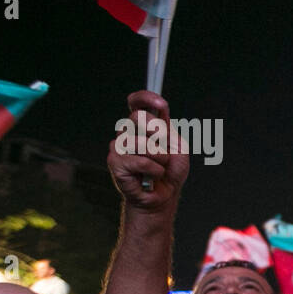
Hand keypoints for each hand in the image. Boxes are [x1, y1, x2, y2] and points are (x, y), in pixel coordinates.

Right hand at [108, 91, 189, 209]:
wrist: (164, 195)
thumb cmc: (170, 171)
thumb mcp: (178, 147)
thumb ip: (168, 130)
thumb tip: (157, 113)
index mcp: (144, 126)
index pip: (136, 103)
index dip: (145, 98)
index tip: (161, 105)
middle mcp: (128, 132)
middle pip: (137, 117)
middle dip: (158, 134)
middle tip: (164, 151)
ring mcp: (119, 146)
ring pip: (140, 141)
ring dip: (159, 157)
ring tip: (160, 167)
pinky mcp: (115, 162)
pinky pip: (140, 161)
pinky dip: (154, 170)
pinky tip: (153, 176)